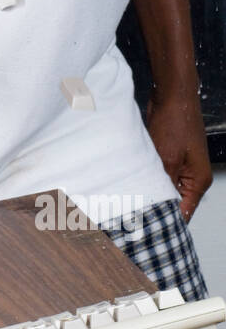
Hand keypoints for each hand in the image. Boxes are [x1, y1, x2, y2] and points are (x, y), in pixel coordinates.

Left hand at [145, 88, 211, 219]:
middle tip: (133, 219)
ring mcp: (180, 167)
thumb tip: (156, 206)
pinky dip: (148, 179)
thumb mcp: (166, 159)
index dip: (167, 223)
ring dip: (150, 192)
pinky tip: (133, 185)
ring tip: (130, 205)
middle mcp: (192, 177)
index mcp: (198, 181)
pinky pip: (158, 175)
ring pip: (164, 189)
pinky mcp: (169, 157)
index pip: (184, 212)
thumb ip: (163, 184)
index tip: (149, 232)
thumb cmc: (176, 121)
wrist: (171, 95)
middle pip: (174, 202)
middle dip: (156, 208)